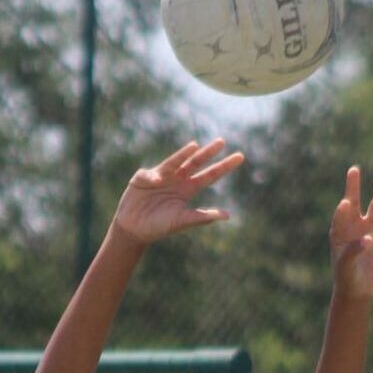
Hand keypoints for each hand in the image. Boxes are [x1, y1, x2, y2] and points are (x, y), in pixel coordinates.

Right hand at [112, 138, 243, 245]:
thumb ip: (202, 217)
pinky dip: (153, 177)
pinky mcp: (143, 177)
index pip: (209, 175)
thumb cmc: (158, 227)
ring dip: (184, 154)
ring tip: (195, 146)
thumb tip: (227, 216)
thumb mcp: (182, 221)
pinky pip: (150, 174)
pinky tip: (154, 183)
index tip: (240, 156)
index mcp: (188, 189)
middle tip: (222, 142)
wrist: (133, 230)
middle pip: (196, 162)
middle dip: (208, 153)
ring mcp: (161, 176)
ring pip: (175, 161)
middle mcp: (177, 180)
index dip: (224, 166)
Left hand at [330, 166, 372, 298]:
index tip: (345, 203)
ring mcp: (371, 229)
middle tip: (353, 170)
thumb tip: (368, 239)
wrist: (360, 289)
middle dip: (353, 188)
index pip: (341, 217)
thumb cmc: (348, 278)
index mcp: (339, 233)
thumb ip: (353, 252)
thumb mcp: (347, 267)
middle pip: (354, 203)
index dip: (343, 210)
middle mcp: (354, 227)